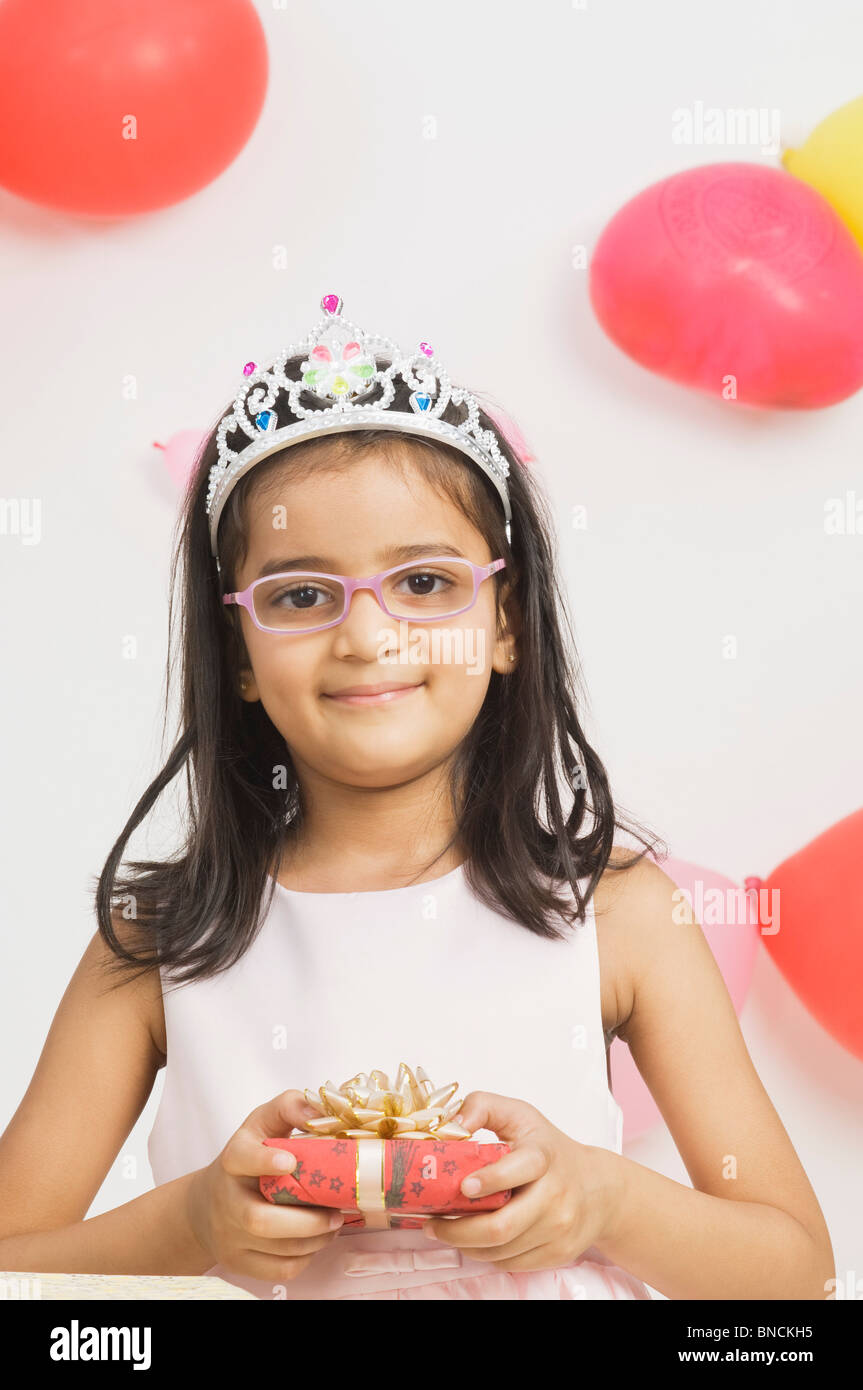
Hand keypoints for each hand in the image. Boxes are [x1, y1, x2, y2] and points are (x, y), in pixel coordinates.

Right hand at [186, 1089, 344, 1284]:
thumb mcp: (262, 1124)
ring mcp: (229, 1235)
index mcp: (233, 1160)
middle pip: (259, 1219)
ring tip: (334, 1224)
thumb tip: (321, 1111)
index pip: (241, 1158)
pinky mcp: (238, 1261)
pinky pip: (278, 1269)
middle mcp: (226, 1200)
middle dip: (306, 1221)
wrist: (207, 1205)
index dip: (264, 1161)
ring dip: (315, 1239)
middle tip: (336, 1213)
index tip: (291, 1161)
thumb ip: (289, 1108)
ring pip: (275, 1249)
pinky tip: (316, 1241)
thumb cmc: (247, 1157)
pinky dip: (304, 1258)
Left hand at [422, 1091, 622, 1272]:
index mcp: (543, 1156)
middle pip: (501, 1227)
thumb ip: (482, 1107)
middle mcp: (555, 1195)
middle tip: (432, 1224)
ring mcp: (558, 1229)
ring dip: (465, 1245)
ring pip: (500, 1251)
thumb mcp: (520, 1116)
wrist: (599, 1188)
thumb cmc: (549, 1148)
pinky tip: (474, 1240)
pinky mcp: (557, 1254)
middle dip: (457, 1231)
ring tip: (446, 1231)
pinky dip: (485, 1254)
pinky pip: (510, 1263)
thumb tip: (451, 1125)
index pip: (517, 1170)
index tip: (463, 1186)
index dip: (489, 1180)